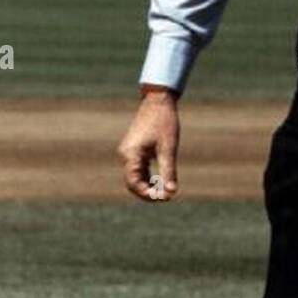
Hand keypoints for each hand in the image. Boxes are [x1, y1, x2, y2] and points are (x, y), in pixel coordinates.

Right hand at [118, 87, 179, 201]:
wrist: (158, 100)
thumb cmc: (164, 122)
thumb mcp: (168, 148)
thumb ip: (169, 171)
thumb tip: (172, 192)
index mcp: (131, 154)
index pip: (134, 183)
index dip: (148, 194)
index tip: (165, 198)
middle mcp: (126, 155)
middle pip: (132, 183)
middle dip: (148, 192)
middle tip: (166, 197)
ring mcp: (129, 152)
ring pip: (135, 177)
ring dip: (148, 185)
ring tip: (165, 191)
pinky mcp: (134, 149)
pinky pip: (138, 169)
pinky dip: (148, 177)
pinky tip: (161, 180)